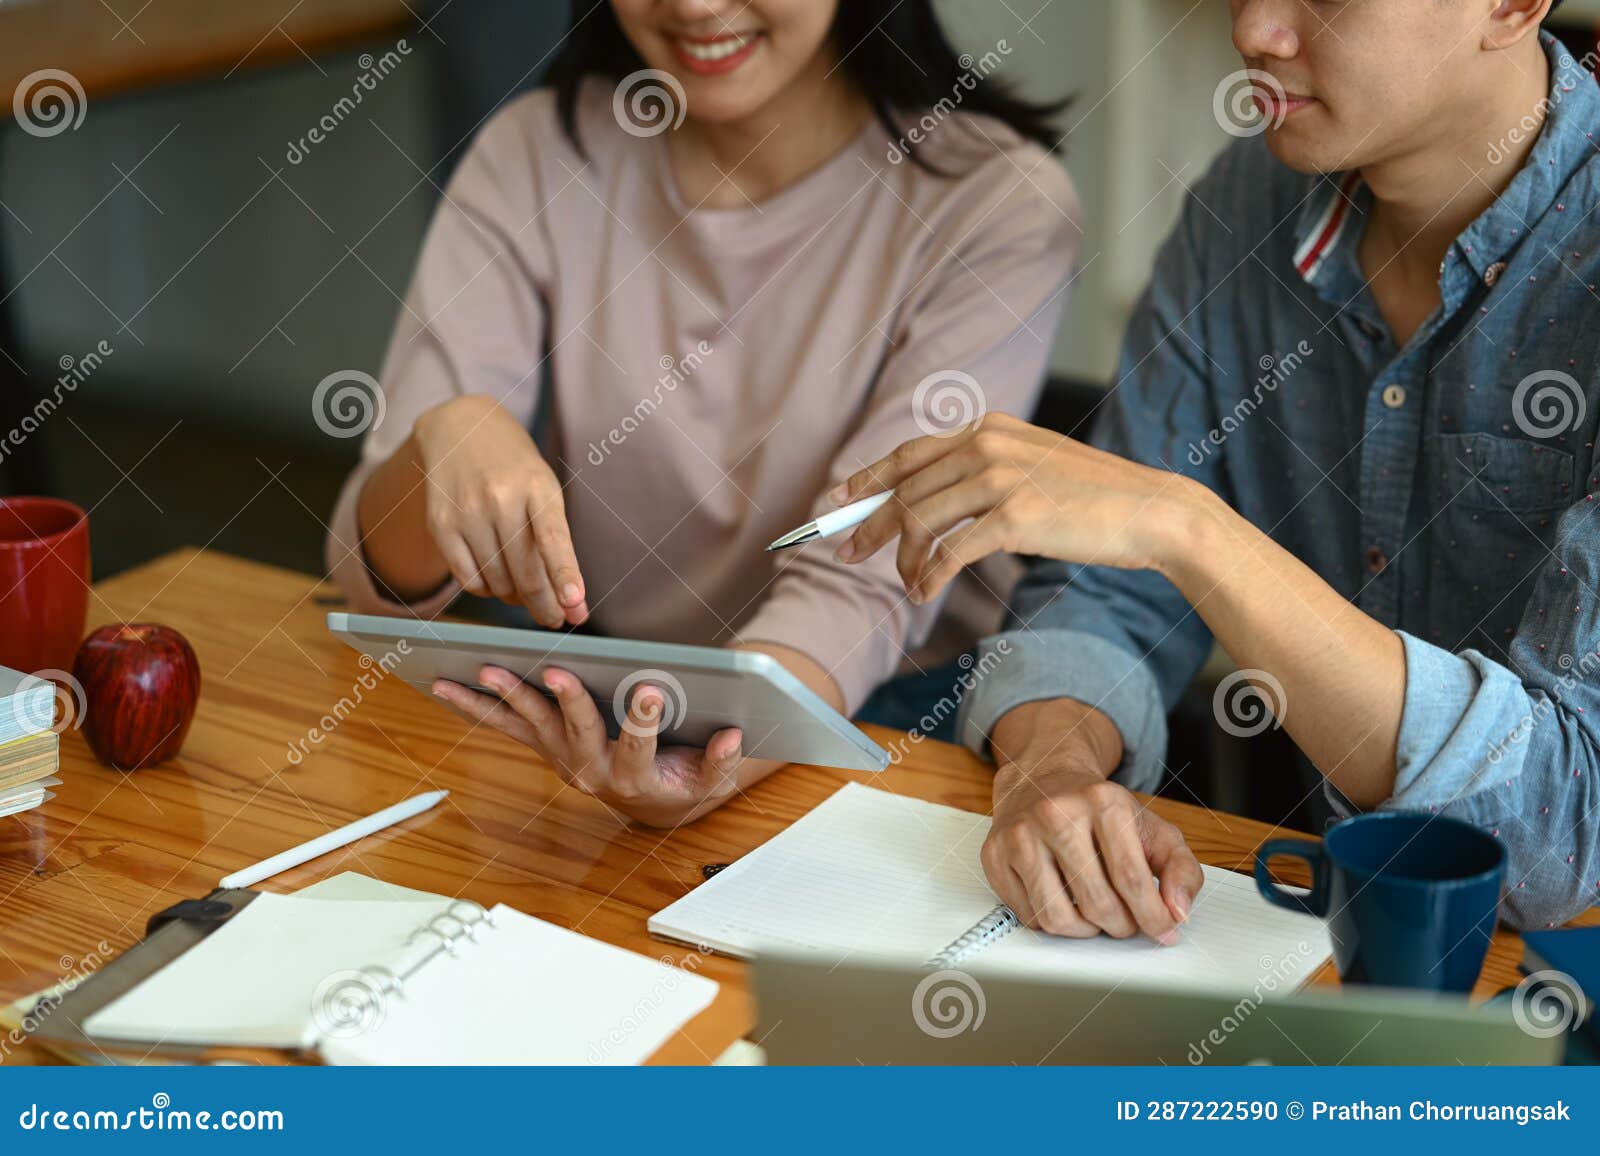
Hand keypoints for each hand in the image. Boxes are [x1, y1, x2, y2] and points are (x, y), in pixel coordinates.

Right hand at [413, 395, 586, 627]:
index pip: (553, 538)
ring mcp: (466, 511)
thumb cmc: (514, 466)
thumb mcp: (543, 489)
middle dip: (544, 605)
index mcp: (536, 485)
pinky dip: (487, 590)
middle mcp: (499, 497)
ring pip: (497, 581)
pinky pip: (468, 579)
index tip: (575, 605)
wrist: (461, 427)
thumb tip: (574, 604)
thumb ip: (558, 544)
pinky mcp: (440, 524)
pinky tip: (496, 581)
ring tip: (524, 590)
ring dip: (516, 597)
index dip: (565, 574)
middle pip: (524, 571)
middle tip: (554, 618)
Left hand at [432, 665, 744, 827]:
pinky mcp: (545, 746)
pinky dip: (477, 705)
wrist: (653, 803)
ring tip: (482, 671)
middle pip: (576, 733)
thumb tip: (732, 737)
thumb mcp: (711, 778)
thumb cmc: (683, 781)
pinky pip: (507, 725)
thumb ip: (720, 761)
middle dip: (567, 702)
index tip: (651, 692)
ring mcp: (561, 758)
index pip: (639, 747)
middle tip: (556, 672)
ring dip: (506, 699)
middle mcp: (590, 770)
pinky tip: (446, 686)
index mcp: (634, 777)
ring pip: (530, 726)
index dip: (644, 722)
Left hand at [831, 413, 1195, 602]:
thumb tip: (936, 498)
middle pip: (906, 490)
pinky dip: (929, 577)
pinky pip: (949, 553)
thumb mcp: (1035, 462)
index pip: (910, 453)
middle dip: (870, 525)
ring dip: (903, 561)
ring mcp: (1000, 479)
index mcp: (989, 428)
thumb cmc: (1096, 497)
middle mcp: (988, 445)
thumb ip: (989, 467)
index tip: (838, 500)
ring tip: (905, 584)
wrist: (1151, 511)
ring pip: (921, 523)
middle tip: (846, 552)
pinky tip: (924, 592)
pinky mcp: (1014, 518)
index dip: (867, 478)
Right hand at [983, 755, 1202, 942]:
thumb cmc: (1099, 810)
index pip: (1131, 878)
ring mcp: (1020, 834)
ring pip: (1058, 917)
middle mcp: (1057, 813)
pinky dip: (1054, 922)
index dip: (1152, 916)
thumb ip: (1180, 869)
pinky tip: (1065, 901)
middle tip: (1126, 922)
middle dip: (1120, 925)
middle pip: (1097, 902)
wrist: (1041, 778)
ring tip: (1096, 915)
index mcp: (1103, 802)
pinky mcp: (994, 855)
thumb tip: (1178, 912)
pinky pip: (1029, 916)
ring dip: (1086, 930)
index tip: (1163, 931)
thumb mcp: (1152, 829)